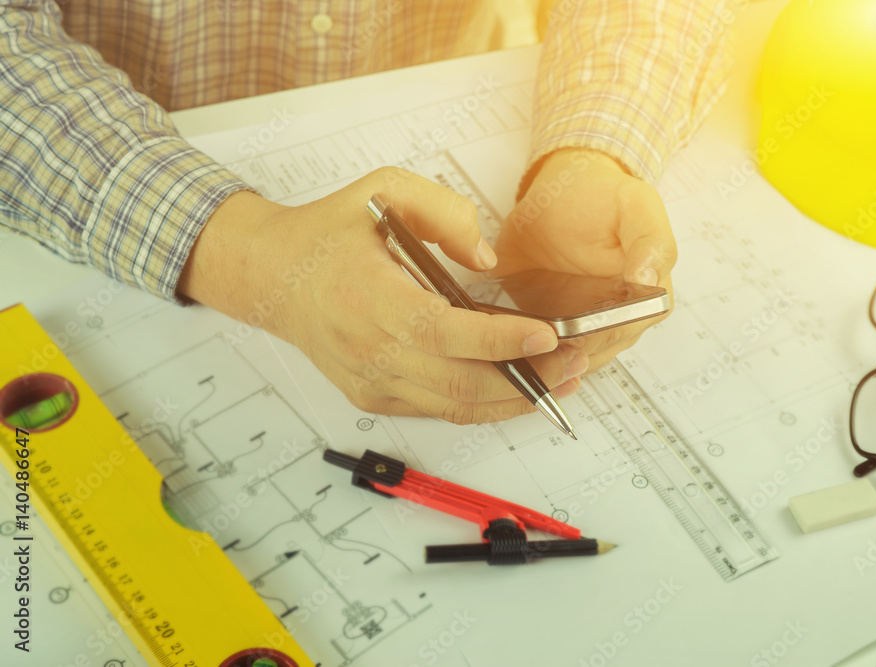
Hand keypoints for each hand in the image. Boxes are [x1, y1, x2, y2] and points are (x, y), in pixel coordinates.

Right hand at [178, 167, 586, 423]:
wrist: (272, 277)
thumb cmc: (328, 233)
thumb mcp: (383, 189)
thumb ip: (442, 212)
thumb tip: (487, 260)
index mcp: (369, 299)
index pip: (442, 332)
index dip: (499, 341)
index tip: (547, 336)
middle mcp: (369, 351)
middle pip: (459, 382)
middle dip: (528, 378)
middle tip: (576, 362)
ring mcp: (372, 382)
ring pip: (455, 407)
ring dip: (515, 400)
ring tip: (566, 380)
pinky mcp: (375, 398)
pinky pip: (440, 409)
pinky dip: (485, 403)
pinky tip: (522, 388)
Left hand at [494, 149, 675, 371]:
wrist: (561, 193)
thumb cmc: (602, 197)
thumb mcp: (635, 205)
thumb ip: (650, 241)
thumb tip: (648, 280)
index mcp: (646, 300)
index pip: (624, 332)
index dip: (597, 336)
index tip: (572, 332)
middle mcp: (616, 323)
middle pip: (590, 356)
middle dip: (561, 355)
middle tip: (534, 341)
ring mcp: (579, 330)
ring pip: (560, 364)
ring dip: (539, 361)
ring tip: (513, 346)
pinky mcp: (544, 329)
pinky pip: (532, 354)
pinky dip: (517, 354)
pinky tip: (500, 344)